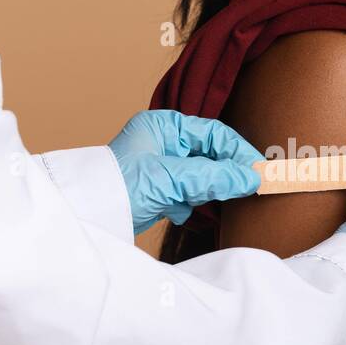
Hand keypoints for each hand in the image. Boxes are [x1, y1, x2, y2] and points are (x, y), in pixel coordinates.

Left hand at [108, 110, 263, 234]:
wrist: (87, 217)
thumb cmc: (118, 187)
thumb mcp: (171, 179)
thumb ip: (214, 177)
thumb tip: (252, 178)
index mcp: (163, 127)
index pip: (214, 134)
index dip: (238, 152)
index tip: (258, 172)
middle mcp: (163, 142)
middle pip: (210, 154)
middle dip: (225, 173)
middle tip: (249, 188)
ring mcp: (160, 167)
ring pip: (201, 176)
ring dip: (208, 190)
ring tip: (216, 201)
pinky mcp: (158, 190)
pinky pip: (187, 193)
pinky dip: (191, 203)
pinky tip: (185, 212)